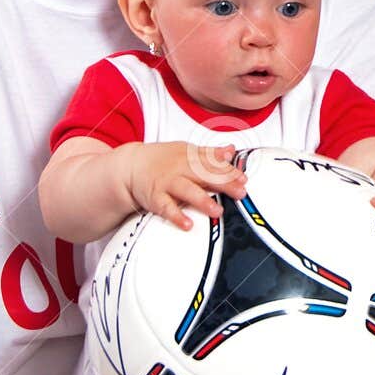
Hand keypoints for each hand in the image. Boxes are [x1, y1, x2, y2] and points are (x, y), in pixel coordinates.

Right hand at [123, 140, 246, 228]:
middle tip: (240, 192)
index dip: (229, 170)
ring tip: (217, 210)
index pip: (213, 162)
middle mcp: (180, 168)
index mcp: (189, 157)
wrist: (130, 166)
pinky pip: (167, 208)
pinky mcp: (156, 198)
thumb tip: (231, 150)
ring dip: (203, 200)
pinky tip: (188, 225)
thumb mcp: (185, 151)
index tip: (243, 178)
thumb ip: (209, 153)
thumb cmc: (162, 160)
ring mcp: (167, 183)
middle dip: (223, 183)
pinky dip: (176, 216)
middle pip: (204, 174)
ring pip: (187, 190)